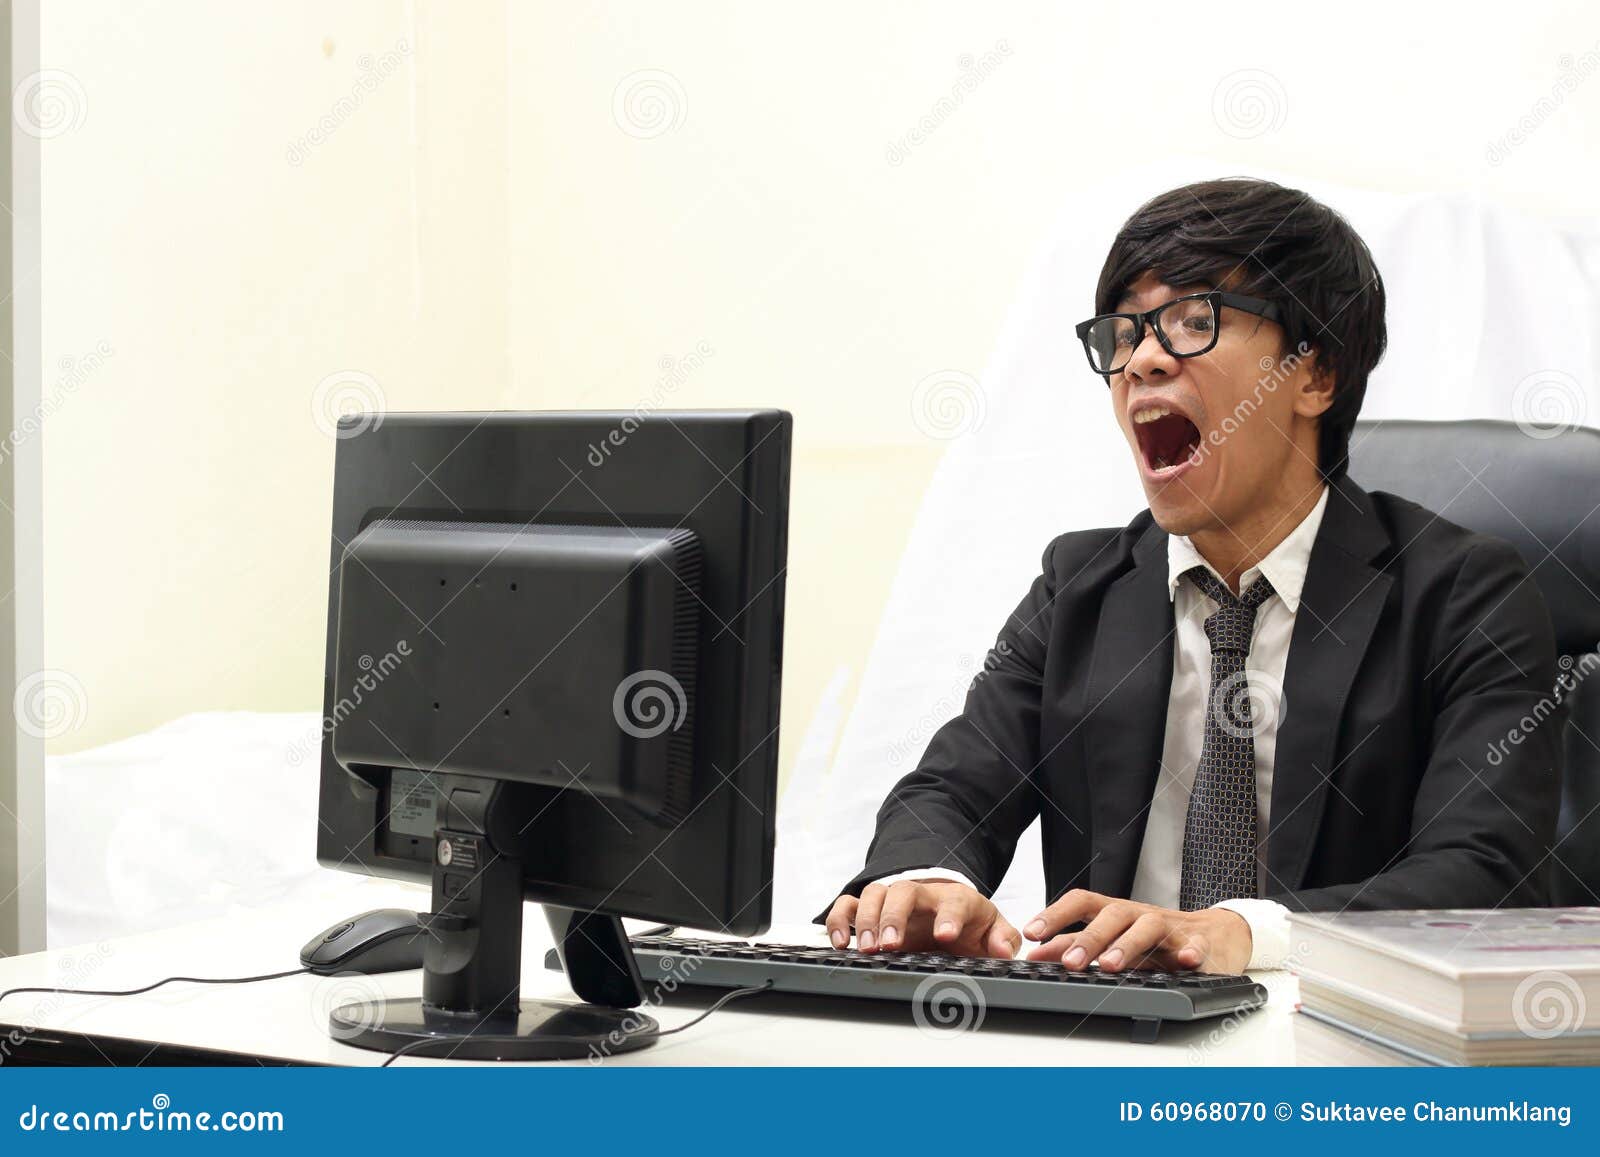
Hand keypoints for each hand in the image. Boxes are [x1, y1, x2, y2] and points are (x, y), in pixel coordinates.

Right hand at [825, 880, 1020, 957]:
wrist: (949, 916)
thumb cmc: (969, 925)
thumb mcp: (993, 931)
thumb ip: (1003, 939)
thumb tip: (1003, 949)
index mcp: (955, 900)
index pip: (953, 901)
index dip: (949, 916)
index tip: (945, 935)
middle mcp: (921, 895)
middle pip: (903, 891)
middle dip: (895, 915)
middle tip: (891, 943)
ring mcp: (893, 901)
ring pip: (874, 894)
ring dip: (868, 919)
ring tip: (868, 948)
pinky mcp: (872, 912)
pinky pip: (848, 906)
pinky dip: (840, 920)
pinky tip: (840, 943)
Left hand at [1021, 889, 1251, 974]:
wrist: (1213, 935)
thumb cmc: (1155, 939)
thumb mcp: (1113, 941)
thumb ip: (1074, 946)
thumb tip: (1034, 954)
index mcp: (1115, 913)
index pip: (1082, 902)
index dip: (1056, 914)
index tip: (1031, 932)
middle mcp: (1139, 915)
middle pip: (1112, 915)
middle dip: (1089, 938)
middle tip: (1070, 963)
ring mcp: (1170, 928)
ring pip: (1148, 928)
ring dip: (1128, 945)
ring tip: (1111, 966)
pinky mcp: (1200, 944)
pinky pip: (1197, 945)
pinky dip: (1193, 952)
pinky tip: (1188, 961)